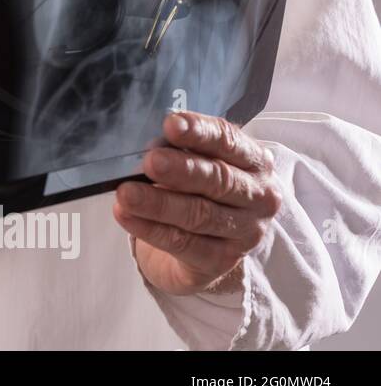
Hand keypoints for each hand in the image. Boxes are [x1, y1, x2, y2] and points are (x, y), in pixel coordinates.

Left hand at [113, 111, 282, 295]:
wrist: (204, 244)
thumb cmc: (198, 190)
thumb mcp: (195, 163)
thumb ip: (179, 150)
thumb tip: (150, 144)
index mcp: (254, 161)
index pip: (228, 141)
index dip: (200, 132)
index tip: (171, 124)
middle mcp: (258, 196)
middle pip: (218, 180)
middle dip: (181, 170)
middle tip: (150, 162)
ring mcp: (245, 232)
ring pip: (199, 214)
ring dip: (158, 203)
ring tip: (126, 193)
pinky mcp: (222, 260)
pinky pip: (182, 243)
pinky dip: (150, 229)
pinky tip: (126, 216)